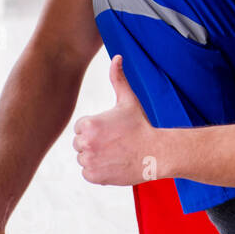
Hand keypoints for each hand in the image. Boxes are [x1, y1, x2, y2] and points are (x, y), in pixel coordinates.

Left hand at [72, 54, 160, 184]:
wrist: (155, 154)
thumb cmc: (141, 126)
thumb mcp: (128, 100)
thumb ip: (118, 78)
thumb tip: (117, 57)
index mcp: (88, 124)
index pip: (81, 128)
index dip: (96, 129)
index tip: (111, 131)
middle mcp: (85, 143)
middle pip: (79, 144)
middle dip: (93, 143)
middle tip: (114, 142)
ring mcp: (89, 161)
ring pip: (83, 158)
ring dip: (95, 157)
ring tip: (114, 153)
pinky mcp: (94, 176)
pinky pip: (87, 173)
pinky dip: (97, 171)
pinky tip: (113, 163)